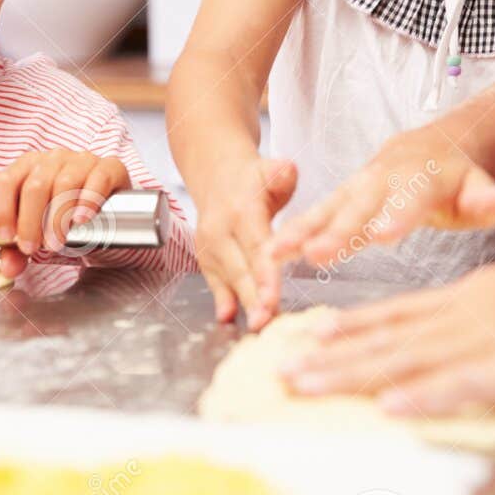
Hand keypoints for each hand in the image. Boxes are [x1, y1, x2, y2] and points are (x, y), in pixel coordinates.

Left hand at [0, 150, 130, 278]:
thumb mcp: (38, 233)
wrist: (107, 211)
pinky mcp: (110, 167)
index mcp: (28, 166)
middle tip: (32, 248)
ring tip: (56, 242)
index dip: (3, 210)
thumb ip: (18, 251)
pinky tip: (81, 219)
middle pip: (35, 186)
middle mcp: (53, 158)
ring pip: (64, 183)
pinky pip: (98, 180)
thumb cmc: (65, 217)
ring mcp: (82, 160)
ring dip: (57, 218)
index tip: (8, 237)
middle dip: (31, 222)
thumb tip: (9, 268)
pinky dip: (88, 201)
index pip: (6, 181)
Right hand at [195, 156, 297, 329]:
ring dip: (243, 304)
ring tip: (259, 325)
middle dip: (253, 297)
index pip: (256, 246)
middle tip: (265, 321)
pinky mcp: (206, 257)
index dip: (264, 273)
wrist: (217, 177)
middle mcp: (222, 230)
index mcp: (241, 210)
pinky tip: (227, 318)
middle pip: (241, 268)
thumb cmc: (252, 179)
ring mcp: (211, 245)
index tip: (271, 296)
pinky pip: (214, 282)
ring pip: (229, 279)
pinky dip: (222, 300)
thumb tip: (288, 170)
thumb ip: (281, 172)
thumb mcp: (270, 169)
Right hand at [269, 125, 494, 267]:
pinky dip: (292, 232)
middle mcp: (384, 179)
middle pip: (360, 206)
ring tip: (276, 253)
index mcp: (423, 178)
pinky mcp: (340, 197)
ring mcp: (358, 186)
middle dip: (339, 230)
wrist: (428, 150)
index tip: (381, 235)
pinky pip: (314, 215)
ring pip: (329, 209)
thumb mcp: (481, 188)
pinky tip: (270, 254)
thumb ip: (489, 200)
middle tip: (320, 253)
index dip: (397, 216)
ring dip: (303, 231)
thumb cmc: (458, 181)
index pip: (411, 199)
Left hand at [280, 212, 494, 416]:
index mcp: (466, 300)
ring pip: (405, 361)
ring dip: (351, 375)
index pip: (394, 315)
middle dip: (329, 359)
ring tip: (305, 386)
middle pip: (383, 340)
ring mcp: (487, 341)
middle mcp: (464, 318)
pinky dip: (424, 396)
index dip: (348, 330)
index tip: (307, 340)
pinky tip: (390, 407)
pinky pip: (461, 384)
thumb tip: (468, 342)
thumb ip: (490, 318)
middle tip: (281, 373)